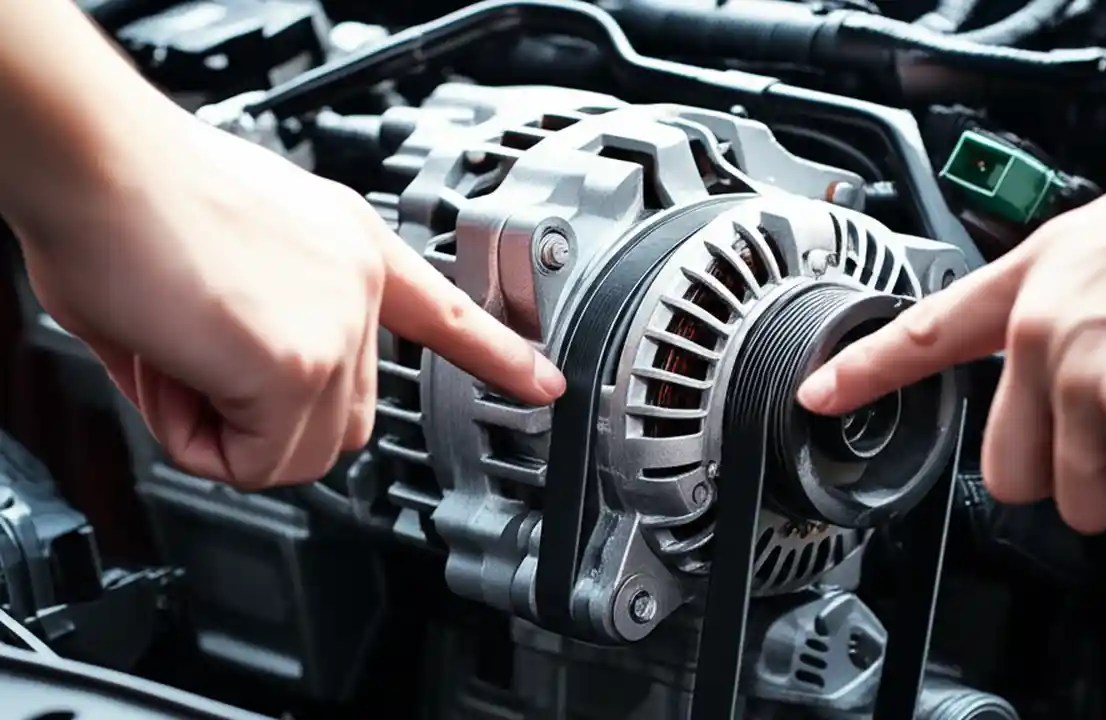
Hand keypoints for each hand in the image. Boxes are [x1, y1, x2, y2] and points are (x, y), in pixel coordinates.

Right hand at [7, 108, 564, 489]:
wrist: (94, 160)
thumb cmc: (128, 198)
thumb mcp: (218, 268)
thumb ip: (246, 340)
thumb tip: (215, 397)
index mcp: (349, 248)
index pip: (447, 314)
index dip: (499, 357)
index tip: (543, 384)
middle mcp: (358, 284)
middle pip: (343, 421)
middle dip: (263, 422)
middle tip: (194, 368)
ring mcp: (338, 325)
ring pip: (296, 452)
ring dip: (225, 431)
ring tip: (175, 357)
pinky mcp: (299, 362)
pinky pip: (255, 460)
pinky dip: (199, 440)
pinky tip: (171, 370)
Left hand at [798, 101, 1105, 532]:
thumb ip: (1067, 319)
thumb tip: (1069, 393)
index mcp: (1029, 281)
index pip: (924, 331)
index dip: (863, 371)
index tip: (817, 395)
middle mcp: (1040, 329)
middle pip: (1010, 473)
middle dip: (1078, 474)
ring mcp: (1082, 368)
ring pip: (1088, 496)